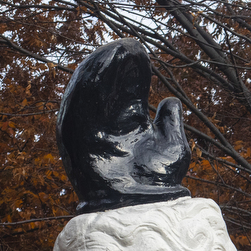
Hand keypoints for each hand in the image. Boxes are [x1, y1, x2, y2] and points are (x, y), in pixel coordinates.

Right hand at [56, 38, 190, 213]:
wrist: (143, 205)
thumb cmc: (161, 182)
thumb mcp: (173, 147)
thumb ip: (171, 123)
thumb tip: (170, 100)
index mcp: (131, 128)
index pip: (129, 92)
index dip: (134, 73)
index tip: (141, 54)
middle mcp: (111, 127)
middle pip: (111, 88)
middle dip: (118, 66)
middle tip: (128, 46)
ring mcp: (94, 131)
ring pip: (94, 93)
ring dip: (102, 70)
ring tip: (113, 50)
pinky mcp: (77, 137)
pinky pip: (77, 104)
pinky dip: (86, 86)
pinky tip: (97, 67)